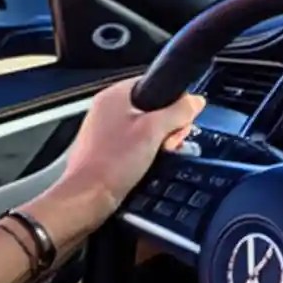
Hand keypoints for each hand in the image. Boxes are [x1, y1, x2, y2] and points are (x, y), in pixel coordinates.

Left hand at [24, 77, 205, 242]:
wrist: (86, 199)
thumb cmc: (111, 163)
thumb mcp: (154, 131)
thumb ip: (179, 111)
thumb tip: (196, 101)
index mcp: (116, 95)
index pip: (156, 84)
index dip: (174, 101)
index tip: (179, 120)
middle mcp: (108, 108)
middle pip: (154, 107)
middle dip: (169, 126)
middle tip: (168, 142)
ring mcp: (106, 129)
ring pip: (147, 126)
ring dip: (160, 141)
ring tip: (158, 155)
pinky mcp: (107, 149)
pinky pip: (136, 143)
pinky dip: (147, 152)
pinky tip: (148, 164)